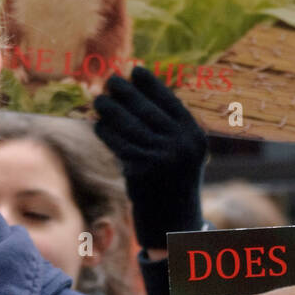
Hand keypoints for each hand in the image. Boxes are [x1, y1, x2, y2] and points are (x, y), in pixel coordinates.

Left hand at [93, 66, 207, 248]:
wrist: (174, 224)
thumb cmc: (174, 184)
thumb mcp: (182, 154)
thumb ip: (169, 128)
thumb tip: (140, 94)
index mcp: (195, 137)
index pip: (171, 102)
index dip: (153, 85)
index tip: (137, 70)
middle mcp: (182, 146)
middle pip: (148, 110)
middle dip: (127, 93)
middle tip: (111, 80)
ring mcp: (163, 158)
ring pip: (130, 125)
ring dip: (110, 109)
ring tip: (98, 100)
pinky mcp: (142, 171)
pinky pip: (119, 144)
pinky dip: (106, 133)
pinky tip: (98, 125)